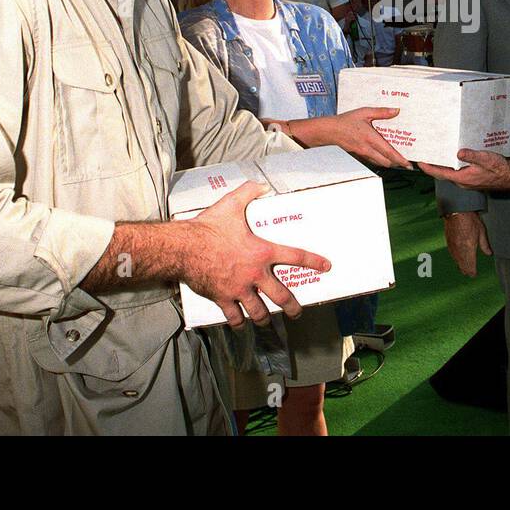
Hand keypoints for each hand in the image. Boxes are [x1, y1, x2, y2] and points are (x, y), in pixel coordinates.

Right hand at [180, 180, 331, 328]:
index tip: (326, 266)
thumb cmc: (208, 228)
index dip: (313, 261)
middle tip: (297, 312)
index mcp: (262, 252)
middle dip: (292, 306)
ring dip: (264, 317)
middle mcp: (254, 274)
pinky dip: (237, 322)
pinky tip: (240, 324)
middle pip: (281, 296)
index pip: (295, 256)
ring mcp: (239, 289)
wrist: (184, 248)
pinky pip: (233, 316)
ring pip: (258, 311)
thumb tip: (260, 185)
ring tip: (267, 320)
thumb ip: (248, 192)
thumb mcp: (231, 204)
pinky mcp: (222, 298)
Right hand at [312, 108, 411, 168]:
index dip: (400, 159)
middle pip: (386, 162)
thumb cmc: (347, 120)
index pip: (388, 152)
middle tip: (406, 163)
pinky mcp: (359, 155)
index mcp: (370, 138)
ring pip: (380, 163)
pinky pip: (373, 161)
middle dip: (397, 164)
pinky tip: (384, 156)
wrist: (331, 130)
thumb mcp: (365, 112)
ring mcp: (362, 154)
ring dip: (389, 163)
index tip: (408, 163)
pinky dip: (381, 161)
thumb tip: (396, 111)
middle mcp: (367, 148)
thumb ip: (381, 112)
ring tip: (398, 160)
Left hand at [420, 149, 509, 189]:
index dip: (429, 168)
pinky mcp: (471, 178)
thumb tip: (458, 153)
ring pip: (449, 173)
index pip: (441, 173)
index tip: (419, 163)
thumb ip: (471, 156)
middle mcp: (462, 182)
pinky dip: (450, 166)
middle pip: (442, 174)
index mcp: (462, 178)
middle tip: (423, 157)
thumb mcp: (485, 159)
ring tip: (434, 156)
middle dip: (432, 166)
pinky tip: (451, 158)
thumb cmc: (498, 169)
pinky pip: (456, 172)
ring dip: (441, 166)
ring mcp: (466, 181)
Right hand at [444, 211, 491, 276]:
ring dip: (460, 265)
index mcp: (469, 248)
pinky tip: (457, 259)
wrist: (456, 212)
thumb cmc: (471, 220)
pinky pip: (452, 254)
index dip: (472, 272)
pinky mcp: (448, 242)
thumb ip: (484, 245)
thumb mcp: (481, 231)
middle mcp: (460, 249)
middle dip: (466, 270)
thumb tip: (489, 254)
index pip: (470, 265)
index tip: (474, 275)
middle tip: (469, 274)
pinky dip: (455, 258)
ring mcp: (453, 246)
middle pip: (462, 265)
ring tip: (463, 269)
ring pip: (456, 260)